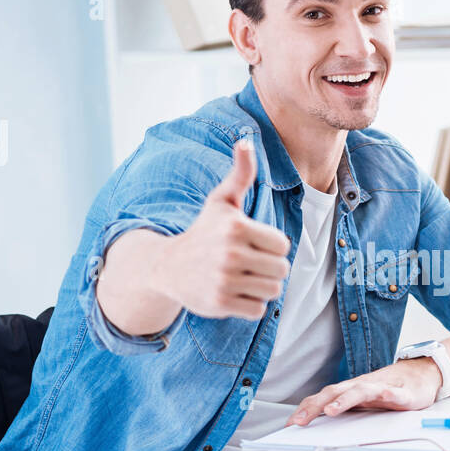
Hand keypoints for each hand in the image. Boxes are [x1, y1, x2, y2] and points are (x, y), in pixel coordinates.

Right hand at [168, 139, 290, 319]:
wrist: (167, 267)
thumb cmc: (204, 231)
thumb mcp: (221, 201)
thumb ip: (240, 174)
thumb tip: (246, 141)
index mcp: (236, 227)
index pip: (282, 245)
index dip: (271, 246)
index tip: (253, 244)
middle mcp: (230, 254)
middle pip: (281, 270)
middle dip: (269, 268)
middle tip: (248, 264)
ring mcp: (224, 280)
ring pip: (272, 291)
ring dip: (261, 287)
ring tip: (242, 277)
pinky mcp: (220, 303)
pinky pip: (257, 310)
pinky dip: (250, 304)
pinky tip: (233, 292)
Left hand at [286, 358, 442, 425]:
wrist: (422, 373)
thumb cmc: (389, 388)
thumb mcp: (363, 400)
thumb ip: (344, 409)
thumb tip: (319, 422)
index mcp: (351, 390)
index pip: (323, 398)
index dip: (305, 409)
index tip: (290, 424)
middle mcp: (362, 386)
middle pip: (334, 392)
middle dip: (314, 406)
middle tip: (299, 421)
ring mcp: (382, 387)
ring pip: (360, 391)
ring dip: (344, 400)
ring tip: (331, 410)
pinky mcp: (403, 392)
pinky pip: (394, 392)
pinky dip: (388, 393)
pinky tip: (384, 396)